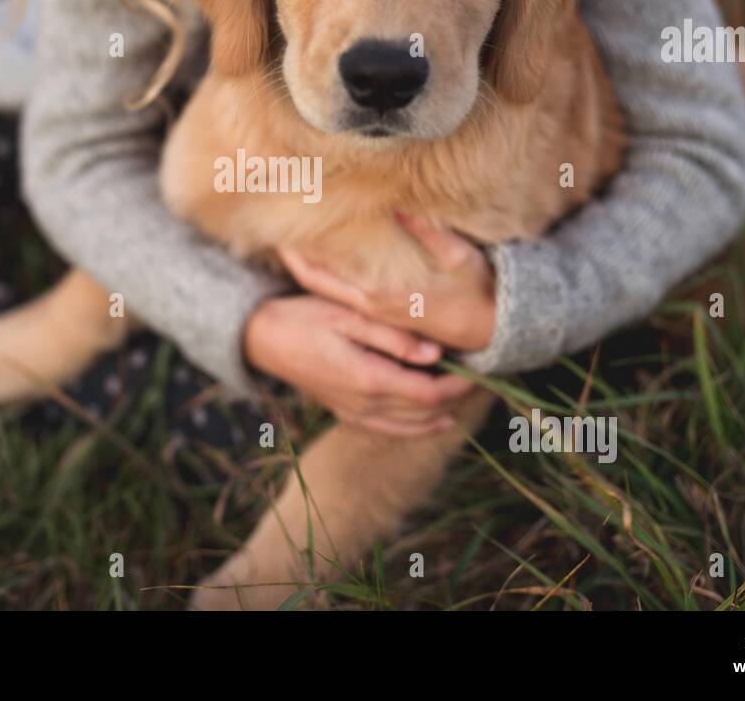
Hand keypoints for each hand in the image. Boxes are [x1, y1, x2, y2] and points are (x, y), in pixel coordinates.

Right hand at [243, 294, 476, 436]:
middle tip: (482, 376)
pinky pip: (390, 429)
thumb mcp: (347, 316)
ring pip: (409, 426)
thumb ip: (391, 336)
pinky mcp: (346, 412)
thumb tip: (434, 353)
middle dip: (456, 397)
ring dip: (440, 415)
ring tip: (465, 398)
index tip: (480, 366)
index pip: (429, 392)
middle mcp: (364, 404)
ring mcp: (354, 412)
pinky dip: (416, 426)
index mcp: (369, 379)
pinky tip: (432, 419)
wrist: (261, 339)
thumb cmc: (303, 317)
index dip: (459, 384)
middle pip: (424, 412)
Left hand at [278, 212, 496, 351]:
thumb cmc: (477, 287)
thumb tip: (398, 205)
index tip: (276, 224)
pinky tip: (315, 266)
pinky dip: (322, 281)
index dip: (296, 248)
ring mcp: (374, 314)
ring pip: (325, 292)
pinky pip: (341, 298)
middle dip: (289, 258)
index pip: (323, 268)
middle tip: (264, 233)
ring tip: (282, 246)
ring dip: (303, 269)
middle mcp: (369, 305)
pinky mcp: (382, 317)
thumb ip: (426, 229)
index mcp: (380, 289)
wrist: (489, 329)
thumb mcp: (457, 254)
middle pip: (314, 281)